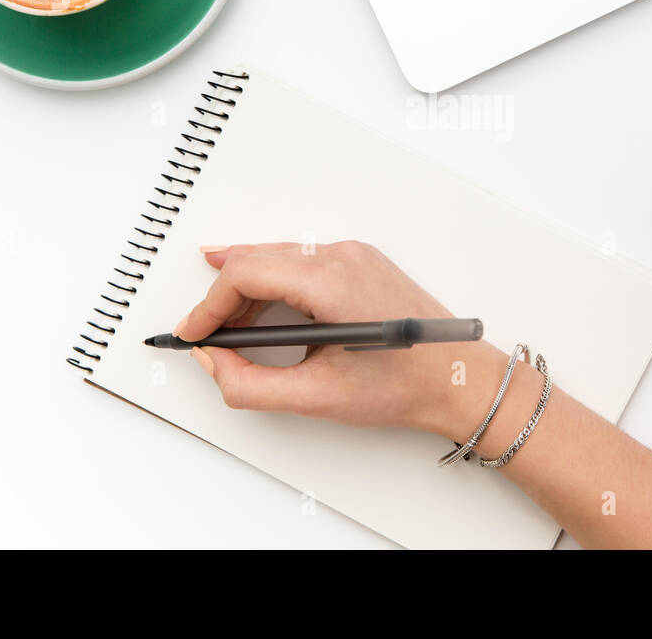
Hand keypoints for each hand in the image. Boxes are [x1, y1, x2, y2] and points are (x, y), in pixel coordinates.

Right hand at [176, 241, 504, 436]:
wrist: (459, 379)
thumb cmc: (405, 385)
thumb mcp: (315, 396)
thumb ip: (250, 384)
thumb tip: (214, 362)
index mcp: (332, 282)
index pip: (246, 274)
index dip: (208, 305)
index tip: (192, 333)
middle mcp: (344, 257)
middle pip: (258, 260)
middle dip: (222, 297)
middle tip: (203, 333)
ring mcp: (356, 255)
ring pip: (278, 257)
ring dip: (246, 288)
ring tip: (226, 325)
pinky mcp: (362, 262)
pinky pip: (302, 260)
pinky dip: (273, 280)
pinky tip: (259, 299)